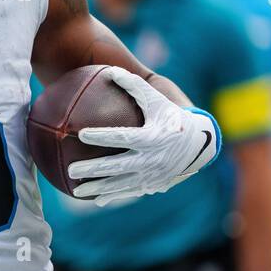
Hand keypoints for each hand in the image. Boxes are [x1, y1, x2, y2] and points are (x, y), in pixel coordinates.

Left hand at [68, 68, 218, 205]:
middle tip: (71, 170)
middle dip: (93, 170)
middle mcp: (152, 159)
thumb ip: (134, 86)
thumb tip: (109, 70)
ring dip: (98, 189)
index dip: (102, 136)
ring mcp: (153, 176)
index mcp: (152, 138)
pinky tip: (95, 199)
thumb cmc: (172, 118)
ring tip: (76, 190)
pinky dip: (112, 196)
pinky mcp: (154, 186)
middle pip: (117, 166)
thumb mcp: (157, 100)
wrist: (199, 146)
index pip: (123, 137)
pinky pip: (129, 192)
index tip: (82, 134)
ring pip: (121, 185)